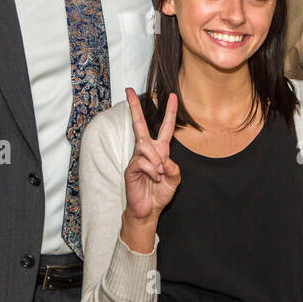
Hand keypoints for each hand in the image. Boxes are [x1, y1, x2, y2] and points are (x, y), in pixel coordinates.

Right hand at [123, 88, 180, 230]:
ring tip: (158, 175)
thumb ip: (173, 168)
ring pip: (146, 147)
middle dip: (134, 108)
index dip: (170, 112)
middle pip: (139, 125)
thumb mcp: (174, 179)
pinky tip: (152, 178)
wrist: (149, 210)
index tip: (173, 96)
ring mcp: (137, 159)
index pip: (165, 128)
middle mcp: (147, 151)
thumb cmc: (160, 193)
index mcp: (160, 151)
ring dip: (156, 161)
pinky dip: (151, 170)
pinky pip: (142, 162)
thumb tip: (163, 160)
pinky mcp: (130, 169)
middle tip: (128, 91)